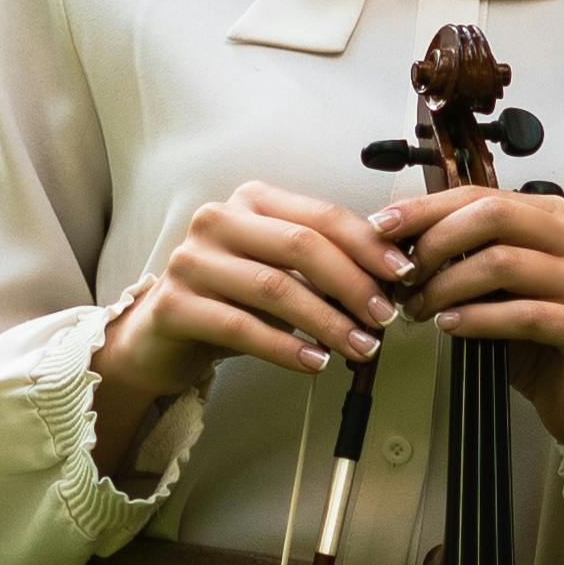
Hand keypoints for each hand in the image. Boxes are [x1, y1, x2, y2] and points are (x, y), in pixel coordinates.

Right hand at [93, 183, 401, 480]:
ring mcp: (191, 261)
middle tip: (384, 318)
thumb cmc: (231, 302)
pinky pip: (240, 327)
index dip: (367, 245)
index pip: (320, 216)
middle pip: (300, 246)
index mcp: (251, 201)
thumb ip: (324, 268)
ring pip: (274, 287)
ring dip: (326, 322)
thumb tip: (391, 280)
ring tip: (359, 347)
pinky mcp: (174, 305)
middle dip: (352, 284)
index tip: (402, 274)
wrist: (160, 339)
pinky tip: (314, 363)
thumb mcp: (280, 274)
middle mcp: (217, 221)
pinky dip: (285, 348)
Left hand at [381, 180, 563, 520]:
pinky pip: (526, 315)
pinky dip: (479, 319)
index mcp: (556, 218)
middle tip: (402, 274)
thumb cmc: (536, 341)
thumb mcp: (494, 289)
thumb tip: (397, 241)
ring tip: (419, 309)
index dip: (427, 209)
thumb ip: (464, 258)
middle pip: (495, 215)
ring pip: (505, 263)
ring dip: (448, 286)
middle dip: (436, 242)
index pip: (482, 195)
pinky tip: (450, 327)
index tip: (382, 226)